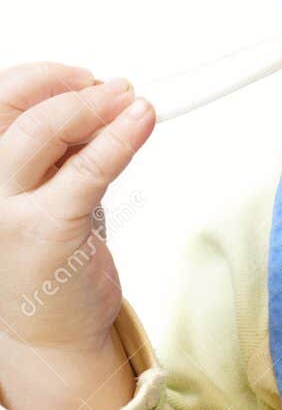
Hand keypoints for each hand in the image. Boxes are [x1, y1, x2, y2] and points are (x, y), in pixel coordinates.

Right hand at [0, 61, 154, 355]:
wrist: (49, 333)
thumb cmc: (45, 257)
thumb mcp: (42, 190)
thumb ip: (59, 148)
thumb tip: (101, 98)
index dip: (39, 78)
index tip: (81, 75)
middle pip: (10, 109)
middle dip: (67, 87)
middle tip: (114, 87)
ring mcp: (4, 212)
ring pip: (41, 132)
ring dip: (93, 106)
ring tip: (132, 102)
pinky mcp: (45, 233)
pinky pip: (85, 172)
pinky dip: (118, 140)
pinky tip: (140, 123)